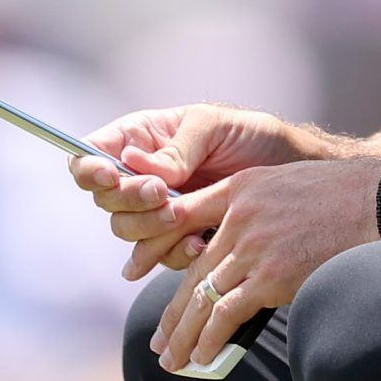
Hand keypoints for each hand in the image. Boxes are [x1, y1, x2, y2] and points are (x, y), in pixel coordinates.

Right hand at [68, 104, 308, 279]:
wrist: (290, 171)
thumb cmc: (250, 136)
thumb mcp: (214, 126)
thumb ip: (178, 148)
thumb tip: (141, 168)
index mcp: (140, 139)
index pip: (91, 155)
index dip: (90, 168)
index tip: (110, 175)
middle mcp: (141, 176)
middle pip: (106, 199)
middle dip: (131, 201)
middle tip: (163, 195)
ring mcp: (157, 209)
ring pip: (128, 231)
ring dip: (151, 229)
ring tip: (183, 218)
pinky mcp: (179, 237)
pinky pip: (161, 254)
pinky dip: (177, 252)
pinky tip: (201, 242)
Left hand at [144, 157, 380, 372]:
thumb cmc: (345, 199)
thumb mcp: (287, 185)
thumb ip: (255, 210)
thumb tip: (243, 251)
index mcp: (239, 189)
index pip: (180, 220)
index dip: (155, 251)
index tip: (137, 272)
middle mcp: (238, 216)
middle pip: (190, 271)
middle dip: (173, 313)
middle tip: (159, 340)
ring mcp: (252, 246)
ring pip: (203, 297)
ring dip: (184, 334)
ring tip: (172, 359)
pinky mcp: (271, 276)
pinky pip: (227, 313)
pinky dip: (210, 339)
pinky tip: (200, 357)